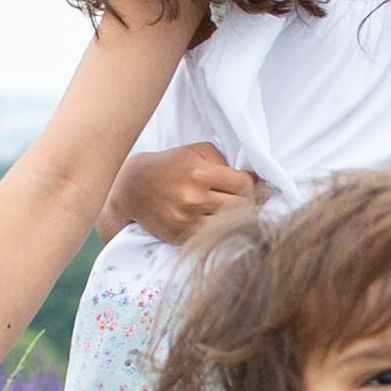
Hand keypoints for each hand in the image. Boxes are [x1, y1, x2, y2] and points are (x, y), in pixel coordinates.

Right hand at [104, 142, 264, 245]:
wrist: (133, 186)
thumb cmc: (171, 165)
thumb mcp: (198, 152)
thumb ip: (227, 162)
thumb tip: (257, 178)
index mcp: (199, 173)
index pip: (244, 185)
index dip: (251, 185)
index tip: (248, 186)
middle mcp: (192, 198)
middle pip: (240, 208)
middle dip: (246, 203)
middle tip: (244, 201)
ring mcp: (185, 220)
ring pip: (228, 226)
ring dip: (233, 220)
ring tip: (231, 213)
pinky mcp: (178, 236)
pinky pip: (210, 238)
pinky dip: (217, 232)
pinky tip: (215, 223)